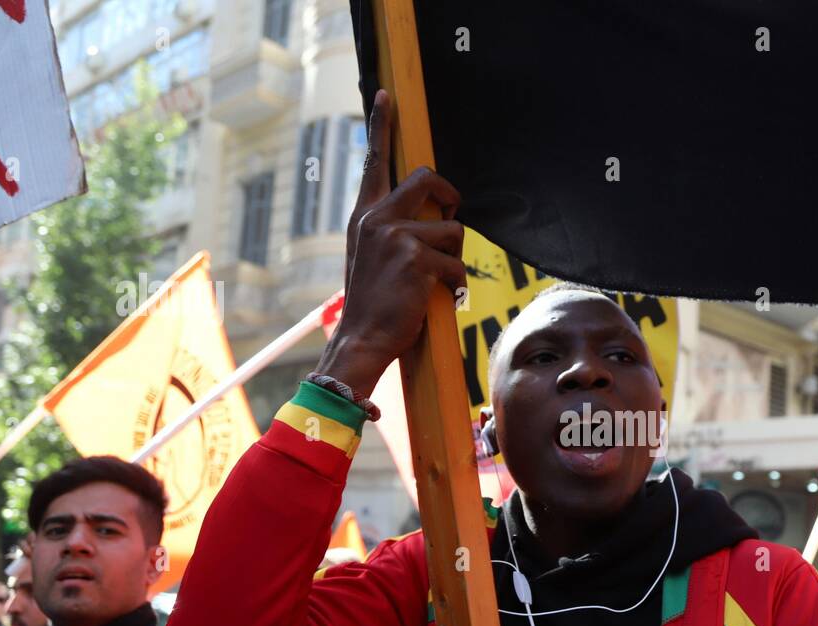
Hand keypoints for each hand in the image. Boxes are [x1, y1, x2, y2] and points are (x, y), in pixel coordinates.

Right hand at [315, 88, 466, 395]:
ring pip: (452, 230)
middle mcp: (375, 219)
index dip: (380, 126)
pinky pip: (456, 264)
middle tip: (451, 215)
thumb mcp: (371, 258)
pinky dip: (455, 284)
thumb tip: (437, 218)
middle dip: (449, 196)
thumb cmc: (374, 303)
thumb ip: (391, 231)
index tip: (386, 95)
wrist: (362, 338)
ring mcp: (395, 237)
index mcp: (363, 217)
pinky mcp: (416, 258)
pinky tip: (439, 297)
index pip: (373, 162)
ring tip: (435, 281)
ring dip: (453, 258)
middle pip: (426, 180)